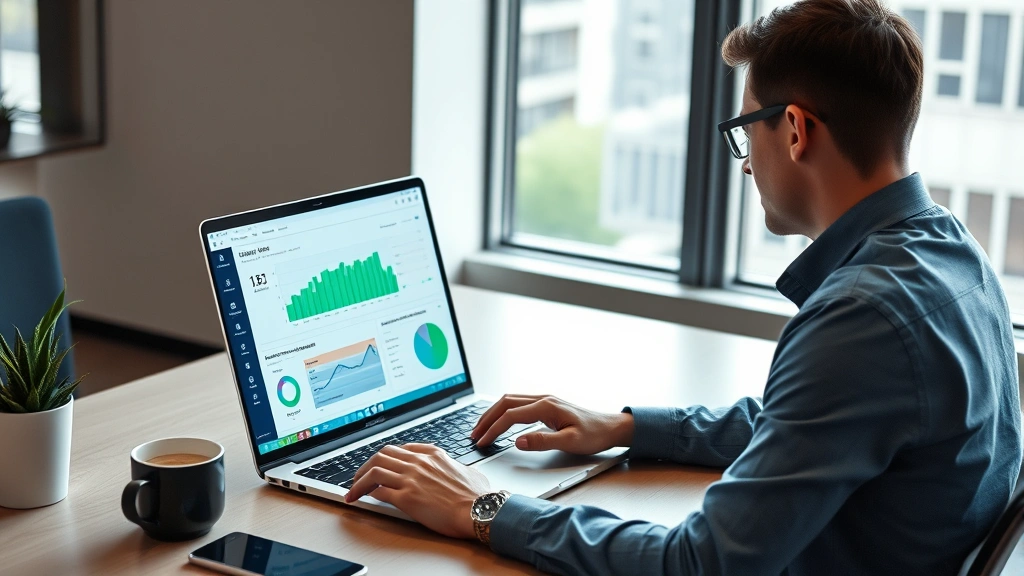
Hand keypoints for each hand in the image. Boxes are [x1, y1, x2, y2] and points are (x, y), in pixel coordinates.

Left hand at [344, 443, 489, 538]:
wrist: (478, 510)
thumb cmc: (476, 495)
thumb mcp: (466, 470)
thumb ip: (454, 466)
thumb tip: (455, 469)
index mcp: (432, 454)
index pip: (400, 448)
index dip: (385, 457)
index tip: (379, 464)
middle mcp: (418, 463)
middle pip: (381, 455)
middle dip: (366, 465)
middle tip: (359, 476)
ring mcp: (411, 479)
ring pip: (374, 471)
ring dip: (360, 480)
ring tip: (354, 490)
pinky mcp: (406, 498)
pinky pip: (379, 492)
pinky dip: (369, 494)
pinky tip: (366, 499)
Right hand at [471, 394, 633, 454]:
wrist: (611, 427)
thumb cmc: (594, 435)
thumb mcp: (570, 443)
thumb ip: (542, 442)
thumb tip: (517, 442)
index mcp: (546, 407)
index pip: (511, 416)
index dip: (493, 430)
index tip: (482, 442)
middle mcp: (543, 399)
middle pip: (505, 403)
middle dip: (486, 418)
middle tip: (473, 434)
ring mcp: (544, 400)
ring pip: (510, 401)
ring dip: (493, 413)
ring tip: (481, 428)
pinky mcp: (546, 405)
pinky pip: (518, 404)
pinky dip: (503, 412)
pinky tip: (499, 421)